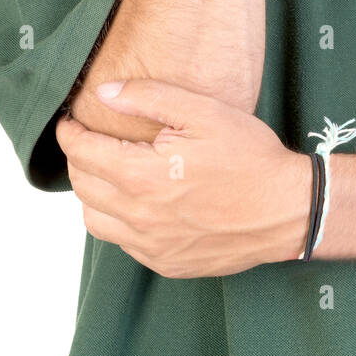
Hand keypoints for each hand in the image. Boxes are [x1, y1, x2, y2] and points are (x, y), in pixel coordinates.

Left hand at [56, 78, 311, 277]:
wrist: (287, 210)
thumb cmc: (249, 156)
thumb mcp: (203, 112)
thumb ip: (148, 97)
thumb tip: (103, 93)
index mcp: (141, 176)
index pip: (82, 153)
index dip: (69, 133)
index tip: (68, 121)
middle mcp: (138, 216)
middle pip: (82, 187)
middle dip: (77, 159)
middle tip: (87, 140)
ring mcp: (150, 246)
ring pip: (94, 221)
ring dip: (92, 193)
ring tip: (107, 173)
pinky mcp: (165, 263)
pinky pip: (122, 243)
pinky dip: (117, 220)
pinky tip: (137, 202)